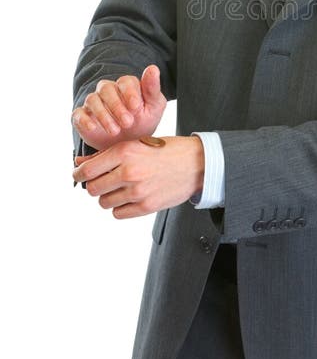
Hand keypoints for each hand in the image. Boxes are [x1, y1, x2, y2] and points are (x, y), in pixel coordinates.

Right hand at [71, 65, 166, 150]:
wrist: (128, 144)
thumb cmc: (143, 121)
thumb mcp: (154, 107)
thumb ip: (152, 88)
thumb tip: (153, 68)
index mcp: (126, 85)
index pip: (125, 82)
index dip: (129, 93)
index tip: (136, 106)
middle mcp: (108, 91)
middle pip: (106, 89)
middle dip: (117, 106)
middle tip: (128, 122)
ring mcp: (93, 103)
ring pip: (92, 100)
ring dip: (103, 115)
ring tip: (115, 131)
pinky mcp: (82, 117)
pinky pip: (78, 114)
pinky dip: (84, 120)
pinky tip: (93, 128)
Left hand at [72, 135, 204, 217]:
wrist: (196, 163)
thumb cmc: (165, 150)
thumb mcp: (136, 144)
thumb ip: (106, 154)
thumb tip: (79, 162)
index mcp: (125, 152)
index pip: (87, 170)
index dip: (78, 174)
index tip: (79, 175)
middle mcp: (129, 172)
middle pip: (93, 189)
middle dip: (95, 186)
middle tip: (103, 181)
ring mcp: (138, 191)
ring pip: (104, 203)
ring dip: (108, 197)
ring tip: (120, 188)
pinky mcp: (146, 206)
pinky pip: (118, 214)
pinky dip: (120, 207)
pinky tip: (129, 197)